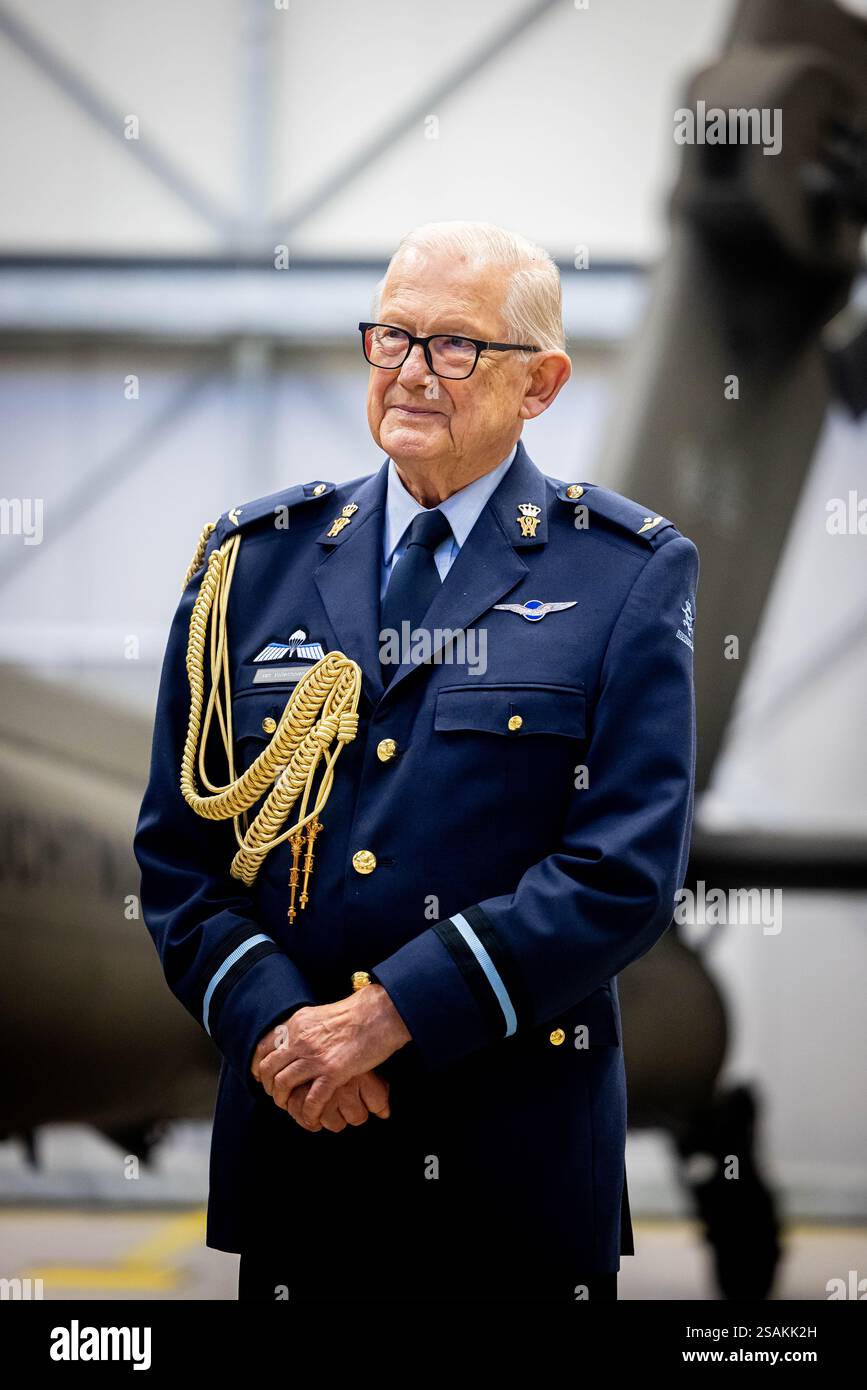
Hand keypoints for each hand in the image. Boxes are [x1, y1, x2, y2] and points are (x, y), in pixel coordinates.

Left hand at [251, 986, 410, 1127]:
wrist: (379, 1013)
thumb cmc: (357, 1014)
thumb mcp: (321, 1015)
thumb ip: (305, 1029)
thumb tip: (295, 1039)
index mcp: (297, 1025)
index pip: (264, 1048)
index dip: (259, 1066)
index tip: (262, 1078)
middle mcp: (300, 1040)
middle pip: (269, 1069)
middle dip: (269, 1087)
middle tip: (277, 1096)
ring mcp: (315, 1057)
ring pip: (283, 1085)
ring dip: (284, 1101)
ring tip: (291, 1108)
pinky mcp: (332, 1072)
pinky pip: (311, 1100)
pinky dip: (308, 1113)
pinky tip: (312, 1119)